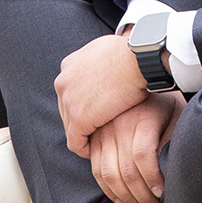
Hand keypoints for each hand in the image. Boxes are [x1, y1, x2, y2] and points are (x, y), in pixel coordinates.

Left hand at [55, 33, 153, 155]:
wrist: (138, 59)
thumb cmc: (133, 53)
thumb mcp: (108, 50)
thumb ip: (100, 61)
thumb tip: (108, 63)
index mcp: (70, 65)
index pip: (70, 91)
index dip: (83, 103)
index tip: (96, 112)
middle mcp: (63, 81)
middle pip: (67, 109)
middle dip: (80, 120)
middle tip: (96, 131)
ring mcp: (68, 101)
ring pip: (70, 126)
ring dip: (83, 136)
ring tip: (97, 144)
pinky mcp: (78, 118)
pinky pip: (75, 141)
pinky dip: (84, 148)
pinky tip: (95, 152)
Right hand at [89, 94, 181, 202]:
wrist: (136, 76)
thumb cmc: (162, 99)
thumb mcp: (175, 112)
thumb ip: (172, 137)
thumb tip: (168, 168)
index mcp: (142, 117)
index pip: (143, 155)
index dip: (153, 179)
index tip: (162, 193)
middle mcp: (118, 124)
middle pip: (126, 170)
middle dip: (142, 196)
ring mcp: (103, 131)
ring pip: (108, 173)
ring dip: (125, 196)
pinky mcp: (93, 137)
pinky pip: (96, 169)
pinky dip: (108, 188)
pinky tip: (122, 197)